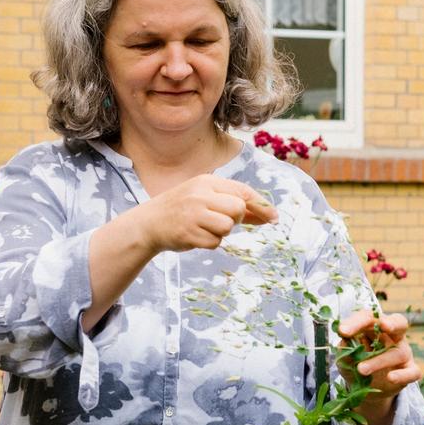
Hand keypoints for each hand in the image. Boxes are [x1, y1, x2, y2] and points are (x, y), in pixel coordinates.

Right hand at [135, 174, 277, 252]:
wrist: (149, 223)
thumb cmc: (183, 209)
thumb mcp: (205, 197)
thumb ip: (233, 203)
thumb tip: (267, 215)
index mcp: (206, 181)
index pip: (242, 191)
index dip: (261, 205)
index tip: (274, 217)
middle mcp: (200, 195)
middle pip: (238, 209)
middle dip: (236, 218)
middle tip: (221, 220)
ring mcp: (193, 214)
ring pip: (228, 226)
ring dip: (221, 231)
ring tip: (205, 227)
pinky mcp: (188, 233)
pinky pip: (215, 242)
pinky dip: (210, 242)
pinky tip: (196, 236)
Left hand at [337, 311, 421, 408]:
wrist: (368, 388)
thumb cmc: (356, 363)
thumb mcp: (346, 356)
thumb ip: (346, 348)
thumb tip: (345, 341)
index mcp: (376, 326)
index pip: (369, 317)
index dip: (356, 322)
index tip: (342, 331)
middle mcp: (393, 336)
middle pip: (399, 322)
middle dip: (392, 323)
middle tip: (383, 325)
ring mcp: (403, 353)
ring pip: (397, 353)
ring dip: (379, 361)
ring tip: (361, 369)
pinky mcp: (409, 370)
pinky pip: (412, 372)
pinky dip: (402, 375)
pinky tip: (391, 378)